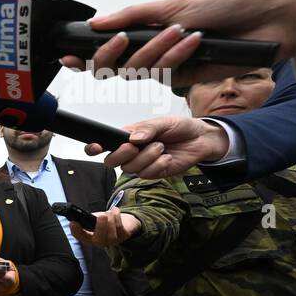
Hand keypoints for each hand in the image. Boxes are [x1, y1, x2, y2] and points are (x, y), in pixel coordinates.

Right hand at [59, 0, 295, 86]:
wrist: (261, 22)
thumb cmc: (221, 6)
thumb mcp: (171, 4)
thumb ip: (131, 16)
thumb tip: (96, 22)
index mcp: (143, 30)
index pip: (104, 47)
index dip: (83, 55)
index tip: (68, 55)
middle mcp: (148, 49)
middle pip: (112, 65)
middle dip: (113, 54)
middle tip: (121, 40)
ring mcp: (164, 65)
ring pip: (138, 70)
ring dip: (157, 50)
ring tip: (182, 30)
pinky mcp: (182, 77)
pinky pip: (164, 74)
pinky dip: (176, 56)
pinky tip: (193, 41)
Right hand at [70, 209, 140, 247]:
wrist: (121, 222)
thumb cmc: (103, 220)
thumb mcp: (93, 219)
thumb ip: (86, 218)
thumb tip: (78, 215)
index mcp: (89, 238)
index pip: (80, 237)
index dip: (76, 231)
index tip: (73, 223)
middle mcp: (100, 242)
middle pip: (98, 240)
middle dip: (100, 228)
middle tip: (101, 216)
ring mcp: (112, 241)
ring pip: (111, 236)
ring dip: (110, 221)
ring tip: (108, 212)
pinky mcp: (123, 236)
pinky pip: (120, 229)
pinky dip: (117, 218)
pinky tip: (115, 210)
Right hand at [83, 116, 229, 177]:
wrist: (201, 139)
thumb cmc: (180, 127)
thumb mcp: (163, 122)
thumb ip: (147, 128)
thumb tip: (133, 137)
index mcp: (127, 137)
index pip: (104, 145)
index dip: (94, 147)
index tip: (95, 146)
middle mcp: (131, 152)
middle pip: (111, 161)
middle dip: (121, 154)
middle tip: (135, 146)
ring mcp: (141, 164)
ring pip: (130, 168)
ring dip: (146, 157)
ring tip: (161, 147)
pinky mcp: (153, 173)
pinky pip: (146, 174)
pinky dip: (157, 165)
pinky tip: (167, 158)